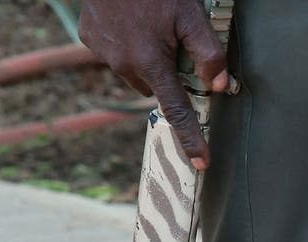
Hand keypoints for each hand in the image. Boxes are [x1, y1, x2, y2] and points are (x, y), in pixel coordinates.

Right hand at [79, 0, 227, 168]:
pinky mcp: (88, 37)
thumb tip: (219, 86)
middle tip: (175, 45)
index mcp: (150, 62)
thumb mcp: (191, 14)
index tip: (201, 161)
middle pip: (156, 86)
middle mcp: (123, 63)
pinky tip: (130, 20)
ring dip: (147, 59)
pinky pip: (115, 52)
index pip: (176, 111)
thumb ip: (208, 53)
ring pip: (135, 71)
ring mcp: (102, 52)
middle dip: (168, 75)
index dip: (191, 138)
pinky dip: (125, 44)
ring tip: (150, 26)